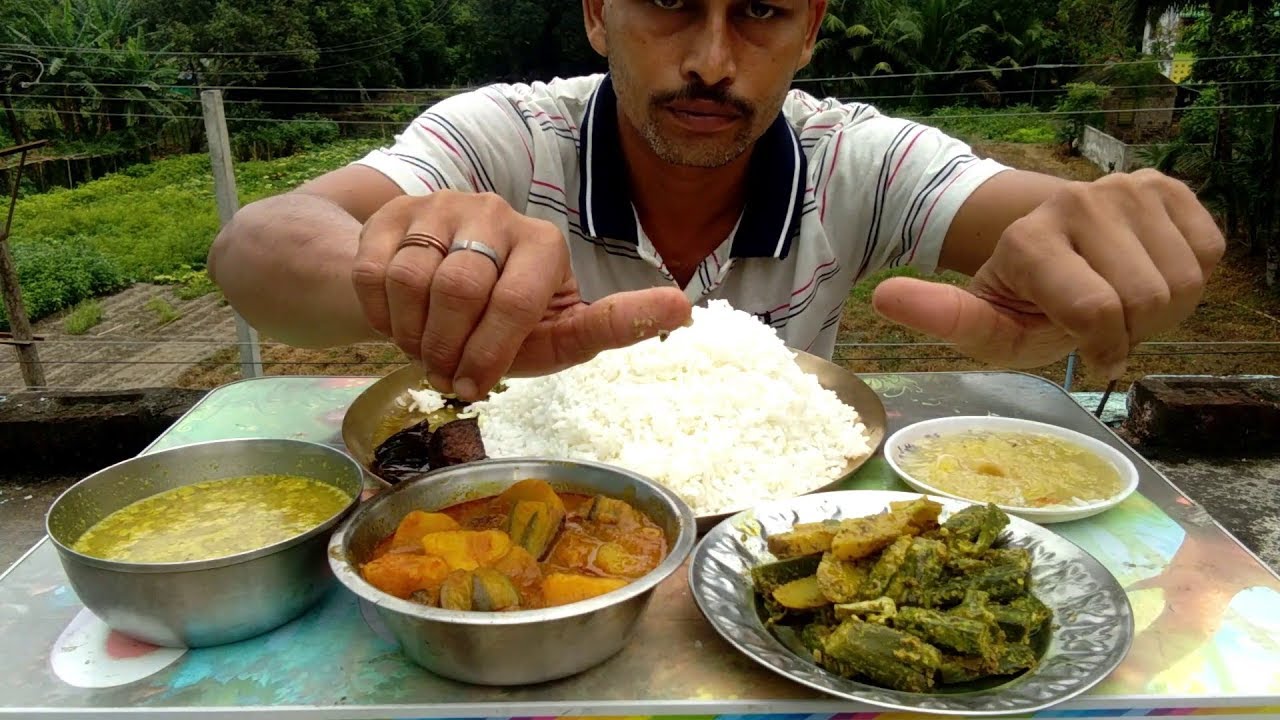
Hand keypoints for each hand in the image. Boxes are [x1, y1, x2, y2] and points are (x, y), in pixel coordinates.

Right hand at [351, 190, 690, 399]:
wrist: (429, 291)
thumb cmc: (504, 324)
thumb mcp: (555, 334)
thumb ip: (610, 326)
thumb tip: (682, 309)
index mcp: (543, 242)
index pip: (518, 300)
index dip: (491, 353)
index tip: (475, 385)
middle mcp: (494, 211)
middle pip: (461, 291)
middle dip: (448, 351)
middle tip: (446, 373)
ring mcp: (441, 206)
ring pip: (413, 281)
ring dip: (411, 334)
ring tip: (424, 346)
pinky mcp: (392, 213)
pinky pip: (374, 273)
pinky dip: (379, 316)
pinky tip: (397, 321)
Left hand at [871, 169, 1225, 378]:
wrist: (1058, 249)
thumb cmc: (1024, 301)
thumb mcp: (983, 324)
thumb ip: (941, 317)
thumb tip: (884, 297)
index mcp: (1027, 241)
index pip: (1096, 311)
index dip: (1103, 349)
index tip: (1088, 355)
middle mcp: (1078, 202)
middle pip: (1149, 300)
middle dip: (1133, 331)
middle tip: (1100, 324)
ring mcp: (1126, 187)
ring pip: (1186, 281)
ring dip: (1163, 309)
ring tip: (1120, 300)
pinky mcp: (1166, 185)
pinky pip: (1209, 252)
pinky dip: (1188, 277)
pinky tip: (1147, 271)